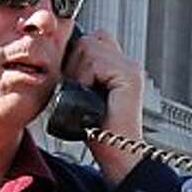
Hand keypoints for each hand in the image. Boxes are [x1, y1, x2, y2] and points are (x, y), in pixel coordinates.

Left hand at [62, 26, 146, 181]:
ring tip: (88, 95)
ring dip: (80, 73)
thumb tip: (61, 54)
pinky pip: (95, 61)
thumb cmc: (96, 129)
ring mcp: (130, 68)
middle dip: (76, 64)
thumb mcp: (83, 92)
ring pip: (89, 48)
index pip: (92, 40)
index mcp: (119, 66)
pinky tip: (93, 96)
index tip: (76, 82)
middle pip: (88, 40)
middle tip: (82, 91)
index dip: (78, 57)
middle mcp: (127, 64)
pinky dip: (87, 78)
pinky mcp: (129, 76)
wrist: (116, 151)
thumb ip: (80, 71)